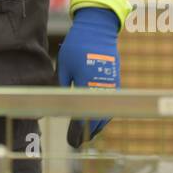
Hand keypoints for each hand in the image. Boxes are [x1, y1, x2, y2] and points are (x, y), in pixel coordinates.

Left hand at [56, 7, 120, 146]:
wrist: (98, 29)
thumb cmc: (77, 45)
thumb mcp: (63, 66)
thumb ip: (62, 86)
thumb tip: (58, 104)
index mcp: (86, 85)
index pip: (82, 116)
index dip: (76, 132)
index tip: (71, 142)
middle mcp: (101, 88)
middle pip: (96, 119)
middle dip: (86, 133)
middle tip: (77, 142)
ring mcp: (111, 85)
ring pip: (106, 113)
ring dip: (97, 125)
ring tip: (87, 134)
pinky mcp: (115, 80)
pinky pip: (111, 103)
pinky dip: (105, 113)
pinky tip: (97, 118)